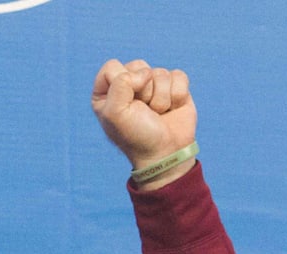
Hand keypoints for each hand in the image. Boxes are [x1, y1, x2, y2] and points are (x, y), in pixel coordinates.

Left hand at [91, 59, 195, 187]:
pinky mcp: (173, 88)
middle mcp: (129, 85)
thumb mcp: (115, 113)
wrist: (166, 154)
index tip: (128, 104)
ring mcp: (153, 85)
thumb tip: (145, 73)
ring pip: (160, 72)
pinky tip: (172, 109)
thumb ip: (120, 83)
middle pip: (138, 66)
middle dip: (144, 90)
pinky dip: (177, 95)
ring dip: (161, 98)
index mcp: (108, 91)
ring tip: (157, 114)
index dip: (123, 82)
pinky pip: (178, 76)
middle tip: (144, 111)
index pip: (113, 67)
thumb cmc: (137, 136)